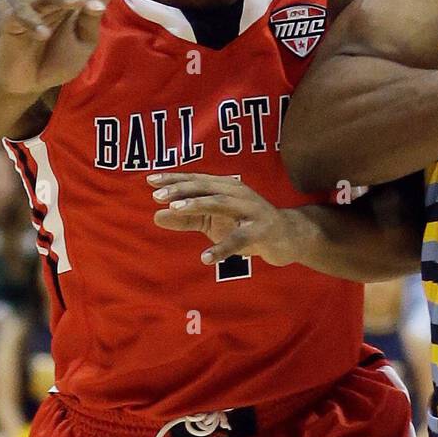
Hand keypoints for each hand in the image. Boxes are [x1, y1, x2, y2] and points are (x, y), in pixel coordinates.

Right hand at [0, 0, 113, 96]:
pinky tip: (45, 34)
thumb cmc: (59, 59)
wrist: (31, 83)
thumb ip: (92, 18)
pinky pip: (21, 17)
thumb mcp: (84, 42)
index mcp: (69, 1)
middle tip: (96, 4)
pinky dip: (34, 24)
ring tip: (78, 3)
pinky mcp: (10, 23)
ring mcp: (29, 9)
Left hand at [148, 173, 311, 266]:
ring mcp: (251, 210)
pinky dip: (222, 248)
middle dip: (181, 189)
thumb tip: (156, 216)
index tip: (150, 180)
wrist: (287, 237)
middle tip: (157, 196)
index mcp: (226, 187)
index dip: (174, 179)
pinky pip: (239, 239)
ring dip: (197, 205)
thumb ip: (187, 219)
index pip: (196, 180)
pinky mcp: (262, 230)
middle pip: (206, 186)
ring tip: (175, 210)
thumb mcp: (214, 221)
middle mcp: (238, 192)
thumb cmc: (246, 226)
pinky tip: (205, 258)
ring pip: (221, 203)